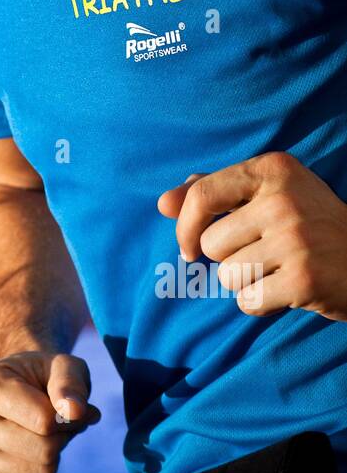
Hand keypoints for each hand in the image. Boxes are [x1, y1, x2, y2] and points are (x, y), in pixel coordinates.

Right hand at [0, 351, 100, 472]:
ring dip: (55, 455)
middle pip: (43, 451)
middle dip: (63, 437)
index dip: (71, 416)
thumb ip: (71, 383)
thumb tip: (75, 411)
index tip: (68, 404)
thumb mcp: (63, 366)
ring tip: (44, 434)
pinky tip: (29, 453)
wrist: (18, 388)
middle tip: (60, 421)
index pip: (45, 421)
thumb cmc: (42, 377)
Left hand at [157, 151, 346, 322]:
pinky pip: (247, 301)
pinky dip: (259, 303)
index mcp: (273, 169)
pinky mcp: (304, 280)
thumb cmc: (309, 225)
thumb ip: (216, 193)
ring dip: (245, 282)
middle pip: (211, 243)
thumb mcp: (270, 194)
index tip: (190, 246)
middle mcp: (284, 200)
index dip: (185, 227)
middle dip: (227, 259)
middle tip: (264, 255)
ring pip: (227, 275)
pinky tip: (285, 290)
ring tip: (278, 270)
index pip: (201, 194)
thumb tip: (163, 203)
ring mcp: (296, 240)